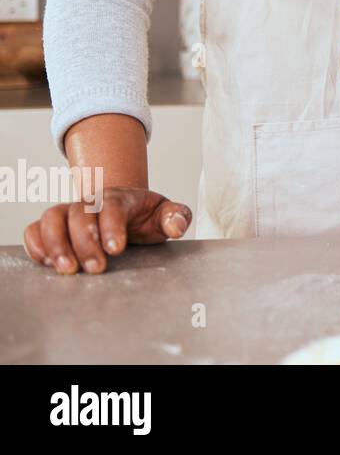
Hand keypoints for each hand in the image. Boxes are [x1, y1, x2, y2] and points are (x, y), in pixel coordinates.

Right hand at [23, 188, 191, 274]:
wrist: (127, 211)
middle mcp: (92, 202)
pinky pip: (35, 228)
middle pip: (79, 213)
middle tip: (96, 268)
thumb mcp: (167, 215)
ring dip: (56, 244)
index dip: (112, 226)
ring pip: (53, 217)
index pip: (112, 206)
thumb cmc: (147, 216)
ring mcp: (70, 211)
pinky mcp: (54, 226)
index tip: (115, 249)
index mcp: (122, 197)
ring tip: (67, 269)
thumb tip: (176, 225)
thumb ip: (177, 217)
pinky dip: (36, 244)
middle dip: (85, 242)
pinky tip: (48, 262)